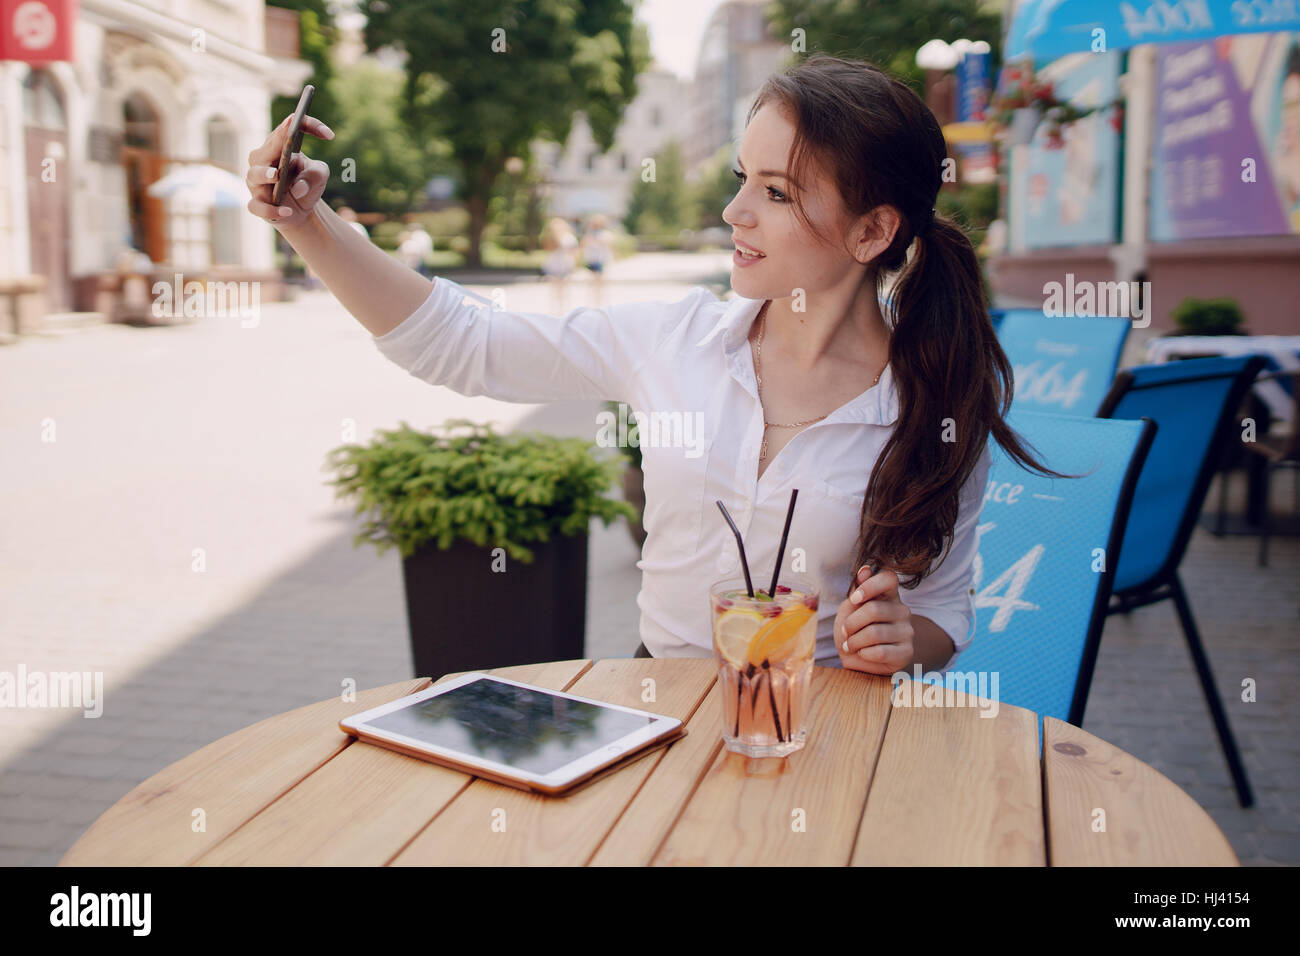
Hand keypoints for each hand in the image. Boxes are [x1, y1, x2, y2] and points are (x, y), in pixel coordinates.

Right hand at [245, 113, 333, 227]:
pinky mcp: (257, 204)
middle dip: (273, 146)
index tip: (329, 134)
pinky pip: (257, 206)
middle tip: (285, 142)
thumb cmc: (306, 184)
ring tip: (276, 175)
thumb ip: (315, 174)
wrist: (302, 211)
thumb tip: (299, 187)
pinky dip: (271, 209)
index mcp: (278, 149)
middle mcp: (263, 163)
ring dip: (264, 174)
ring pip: (254, 175)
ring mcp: (258, 184)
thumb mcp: (319, 175)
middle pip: (262, 151)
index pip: (287, 131)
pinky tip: (287, 212)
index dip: (306, 126)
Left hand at [832, 564, 913, 674]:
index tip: (854, 599)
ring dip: (854, 641)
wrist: (857, 659)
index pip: (889, 578)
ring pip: (874, 633)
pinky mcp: (906, 652)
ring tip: (850, 645)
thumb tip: (865, 569)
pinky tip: (863, 654)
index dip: (870, 586)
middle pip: (874, 609)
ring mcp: (907, 632)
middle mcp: (902, 611)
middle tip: (845, 632)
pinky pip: (880, 652)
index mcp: (889, 595)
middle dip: (851, 623)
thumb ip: (857, 591)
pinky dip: (864, 654)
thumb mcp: (849, 609)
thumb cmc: (854, 631)